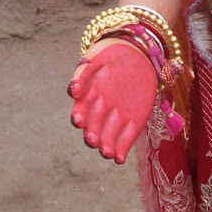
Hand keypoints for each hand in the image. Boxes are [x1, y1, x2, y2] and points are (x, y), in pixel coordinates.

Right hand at [67, 40, 156, 163]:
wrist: (138, 53)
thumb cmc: (112, 54)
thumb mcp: (99, 56)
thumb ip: (86, 71)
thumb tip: (74, 90)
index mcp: (88, 95)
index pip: (80, 110)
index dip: (78, 117)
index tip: (78, 121)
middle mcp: (100, 110)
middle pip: (92, 127)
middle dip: (91, 135)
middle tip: (92, 140)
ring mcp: (117, 117)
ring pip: (107, 137)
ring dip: (105, 147)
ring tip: (106, 152)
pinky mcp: (134, 121)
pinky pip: (126, 139)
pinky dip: (121, 149)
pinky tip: (119, 158)